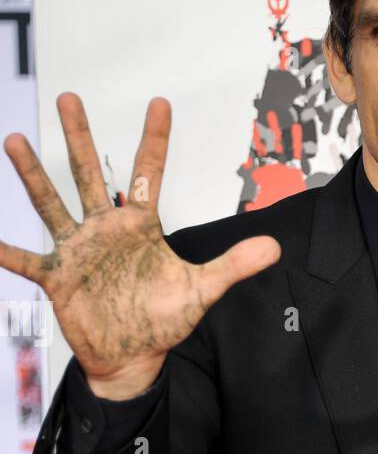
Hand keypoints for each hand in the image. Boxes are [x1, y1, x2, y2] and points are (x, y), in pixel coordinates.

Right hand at [1, 93, 281, 398]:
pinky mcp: (57, 277)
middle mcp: (105, 229)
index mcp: (140, 226)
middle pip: (89, 174)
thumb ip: (234, 265)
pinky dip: (5, 250)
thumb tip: (274, 248)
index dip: (156, 139)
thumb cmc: (162, 320)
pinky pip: (25, 261)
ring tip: (15, 140)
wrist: (132, 356)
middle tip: (70, 97)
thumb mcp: (202, 290)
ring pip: (52, 204)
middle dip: (80, 137)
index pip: (150, 174)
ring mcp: (77, 250)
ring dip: (32, 175)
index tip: (160, 102)